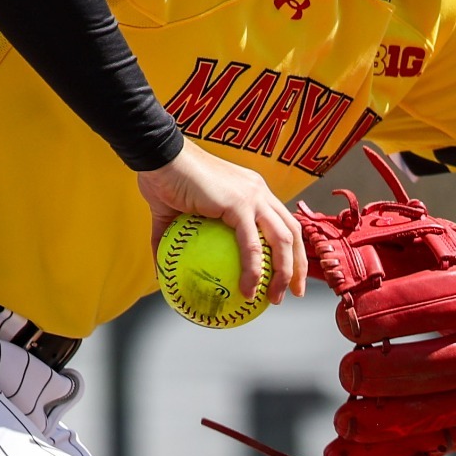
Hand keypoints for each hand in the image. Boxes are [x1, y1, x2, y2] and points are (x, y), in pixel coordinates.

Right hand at [137, 140, 306, 303]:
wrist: (156, 156)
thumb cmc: (161, 181)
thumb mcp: (170, 217)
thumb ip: (171, 243)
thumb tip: (162, 274)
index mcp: (250, 192)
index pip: (281, 222)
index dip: (289, 250)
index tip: (287, 276)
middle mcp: (258, 192)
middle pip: (292, 231)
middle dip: (299, 265)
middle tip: (294, 293)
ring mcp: (252, 195)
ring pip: (282, 239)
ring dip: (285, 273)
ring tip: (276, 298)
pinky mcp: (239, 203)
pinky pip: (252, 245)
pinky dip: (254, 271)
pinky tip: (248, 291)